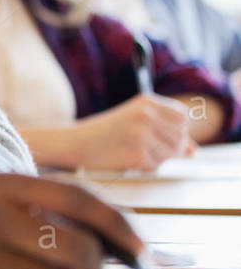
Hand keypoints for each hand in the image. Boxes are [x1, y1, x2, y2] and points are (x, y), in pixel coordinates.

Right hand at [67, 93, 193, 170]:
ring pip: (171, 153)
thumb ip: (164, 132)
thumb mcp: (134, 123)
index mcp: (146, 102)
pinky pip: (156, 165)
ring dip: (159, 159)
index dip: (178, 131)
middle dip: (171, 148)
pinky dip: (145, 167)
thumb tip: (192, 150)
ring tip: (137, 154)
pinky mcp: (138, 152)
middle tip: (147, 150)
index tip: (163, 138)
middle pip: (181, 136)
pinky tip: (129, 160)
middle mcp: (146, 114)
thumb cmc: (104, 133)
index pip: (183, 117)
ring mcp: (142, 133)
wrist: (75, 142)